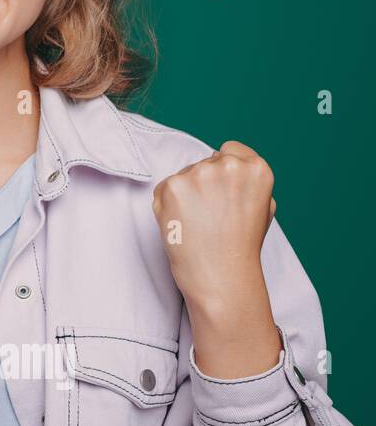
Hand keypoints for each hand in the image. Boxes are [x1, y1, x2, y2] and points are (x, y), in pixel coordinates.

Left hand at [152, 140, 282, 376]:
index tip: (222, 191)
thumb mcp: (263, 206)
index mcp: (257, 168)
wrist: (221, 275)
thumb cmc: (242, 246)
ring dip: (184, 194)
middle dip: (204, 184)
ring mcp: (198, 174)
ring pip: (183, 175)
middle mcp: (228, 165)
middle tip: (211, 216)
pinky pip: (164, 188)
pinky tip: (182, 223)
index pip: (230, 150)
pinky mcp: (172, 186)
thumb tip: (228, 165)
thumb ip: (247, 181)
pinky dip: (167, 204)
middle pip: (205, 162)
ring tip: (198, 223)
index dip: (223, 170)